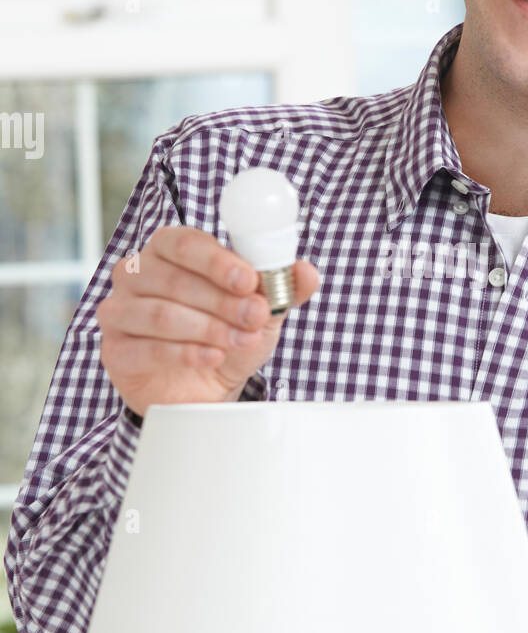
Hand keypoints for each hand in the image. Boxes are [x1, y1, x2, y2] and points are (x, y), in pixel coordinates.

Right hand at [95, 225, 319, 415]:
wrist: (203, 390)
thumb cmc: (226, 335)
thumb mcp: (262, 310)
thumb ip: (282, 288)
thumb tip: (307, 272)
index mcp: (167, 250)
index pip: (184, 242)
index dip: (217, 261)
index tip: (249, 279)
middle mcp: (135, 274)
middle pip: (173, 280)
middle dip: (222, 300)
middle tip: (257, 314)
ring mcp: (119, 312)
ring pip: (160, 314)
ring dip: (209, 328)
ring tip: (243, 339)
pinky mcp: (116, 351)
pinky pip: (147, 348)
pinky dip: (186, 353)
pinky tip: (214, 356)